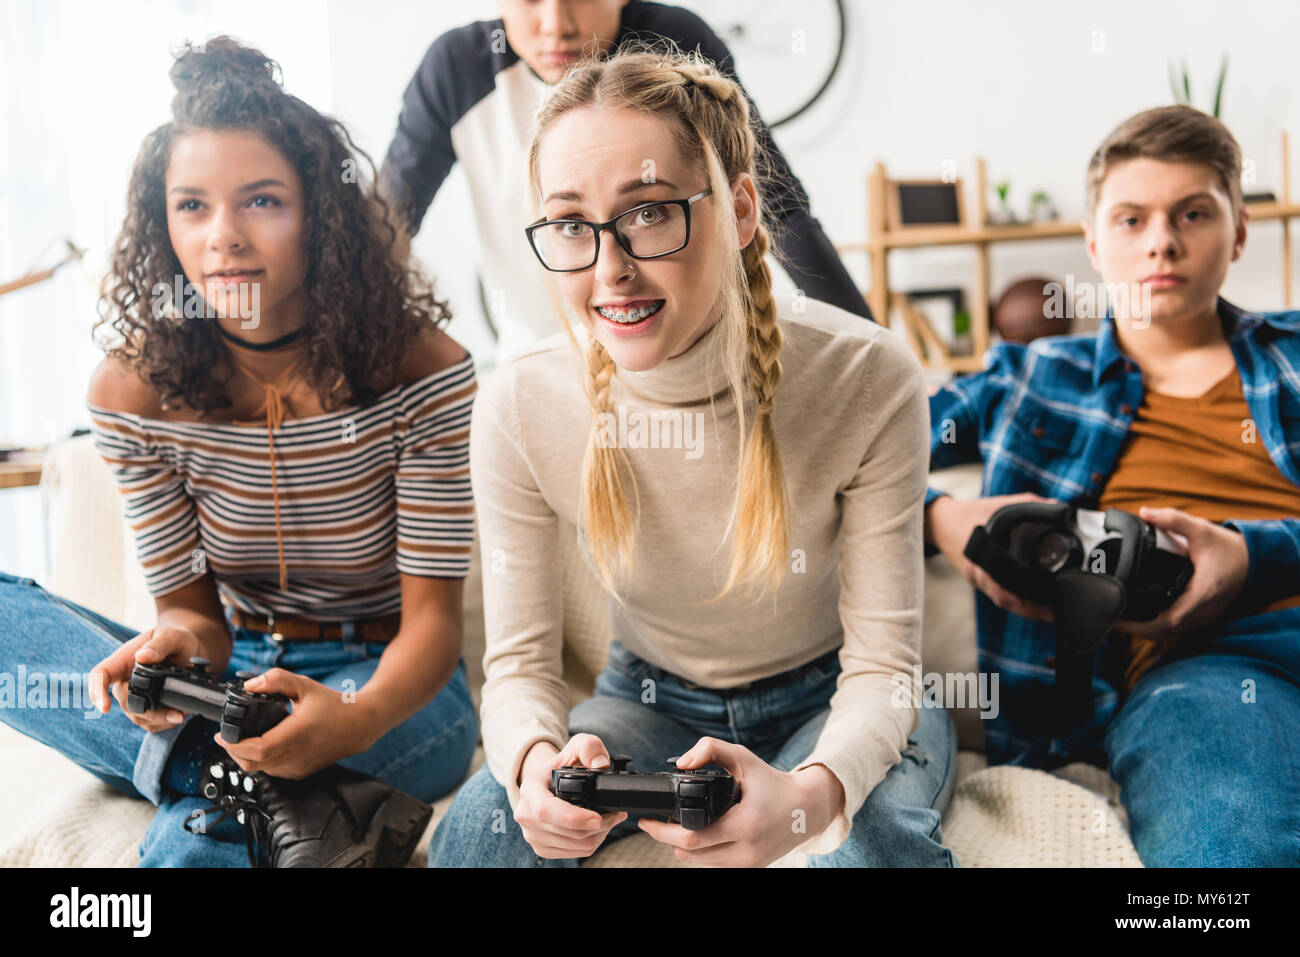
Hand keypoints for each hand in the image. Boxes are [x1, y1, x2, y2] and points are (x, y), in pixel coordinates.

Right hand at [89, 625, 223, 732]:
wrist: (189, 649)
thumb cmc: (175, 639)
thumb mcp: (172, 636)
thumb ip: (159, 644)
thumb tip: (143, 656)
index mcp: (123, 660)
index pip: (100, 675)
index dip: (97, 691)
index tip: (105, 707)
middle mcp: (124, 680)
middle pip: (125, 702)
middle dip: (148, 712)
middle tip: (176, 714)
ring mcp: (134, 695)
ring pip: (137, 716)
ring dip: (158, 720)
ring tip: (181, 714)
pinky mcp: (146, 707)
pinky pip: (149, 723)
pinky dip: (164, 723)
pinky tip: (179, 714)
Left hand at [213, 669, 375, 778]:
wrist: (360, 725)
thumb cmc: (334, 705)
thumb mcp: (305, 685)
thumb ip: (277, 680)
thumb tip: (250, 685)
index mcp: (297, 734)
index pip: (256, 749)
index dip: (233, 745)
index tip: (221, 734)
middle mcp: (297, 756)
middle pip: (252, 764)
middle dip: (233, 752)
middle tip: (227, 737)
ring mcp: (299, 768)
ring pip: (260, 770)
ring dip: (246, 757)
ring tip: (242, 740)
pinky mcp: (301, 773)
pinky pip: (273, 771)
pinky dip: (262, 761)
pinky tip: (262, 746)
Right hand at [513, 734, 627, 858]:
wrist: (548, 781)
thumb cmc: (562, 764)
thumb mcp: (577, 745)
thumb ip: (590, 747)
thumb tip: (601, 764)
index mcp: (530, 789)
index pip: (547, 810)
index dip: (574, 818)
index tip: (598, 818)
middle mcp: (525, 814)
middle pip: (567, 832)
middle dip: (599, 826)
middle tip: (616, 814)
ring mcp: (532, 835)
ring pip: (574, 845)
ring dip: (599, 835)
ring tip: (608, 818)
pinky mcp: (542, 848)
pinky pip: (574, 853)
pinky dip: (591, 843)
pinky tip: (595, 828)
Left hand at [637, 737, 842, 867]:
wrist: (806, 809)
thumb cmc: (772, 782)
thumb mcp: (743, 758)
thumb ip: (711, 750)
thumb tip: (682, 763)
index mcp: (745, 825)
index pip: (691, 837)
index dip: (662, 830)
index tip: (646, 819)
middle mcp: (747, 850)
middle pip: (689, 855)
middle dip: (665, 838)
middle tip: (652, 823)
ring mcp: (748, 863)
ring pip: (699, 863)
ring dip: (681, 847)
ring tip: (675, 827)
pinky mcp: (750, 868)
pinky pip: (713, 864)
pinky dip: (700, 852)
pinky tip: (696, 835)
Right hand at [926, 493, 1056, 621]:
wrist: (942, 521)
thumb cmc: (970, 514)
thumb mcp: (1000, 504)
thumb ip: (1030, 504)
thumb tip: (1058, 508)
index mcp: (984, 556)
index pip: (1006, 586)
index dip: (1027, 599)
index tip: (1050, 602)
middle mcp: (979, 573)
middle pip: (1006, 600)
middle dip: (1031, 610)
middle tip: (1054, 613)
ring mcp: (977, 579)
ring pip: (1002, 601)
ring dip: (1024, 609)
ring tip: (1048, 611)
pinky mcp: (977, 579)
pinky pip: (998, 595)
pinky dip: (1015, 602)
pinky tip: (1030, 602)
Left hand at [1117, 506, 1248, 641]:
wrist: (1254, 560)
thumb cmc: (1228, 547)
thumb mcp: (1201, 529)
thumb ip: (1173, 519)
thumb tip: (1144, 512)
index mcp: (1203, 592)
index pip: (1169, 619)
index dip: (1142, 623)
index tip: (1120, 616)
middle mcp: (1205, 610)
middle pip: (1166, 631)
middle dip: (1138, 629)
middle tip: (1113, 617)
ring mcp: (1206, 616)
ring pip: (1172, 634)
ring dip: (1147, 631)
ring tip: (1122, 620)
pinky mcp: (1204, 616)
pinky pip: (1180, 630)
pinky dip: (1160, 629)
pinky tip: (1143, 621)